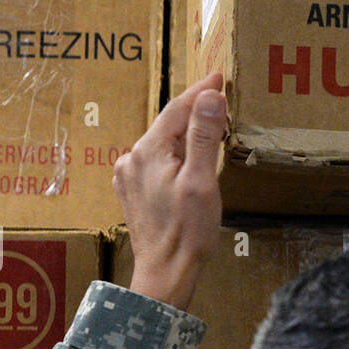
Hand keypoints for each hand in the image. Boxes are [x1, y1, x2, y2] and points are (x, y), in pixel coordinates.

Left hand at [113, 72, 226, 309]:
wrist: (165, 273)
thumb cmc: (187, 232)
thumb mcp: (202, 181)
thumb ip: (204, 136)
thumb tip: (210, 97)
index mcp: (148, 151)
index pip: (177, 108)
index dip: (200, 91)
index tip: (219, 75)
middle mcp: (132, 159)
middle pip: (168, 125)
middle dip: (194, 112)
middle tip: (219, 98)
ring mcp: (129, 177)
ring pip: (162, 144)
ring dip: (185, 135)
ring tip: (209, 129)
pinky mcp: (132, 193)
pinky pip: (156, 162)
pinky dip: (174, 155)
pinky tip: (188, 162)